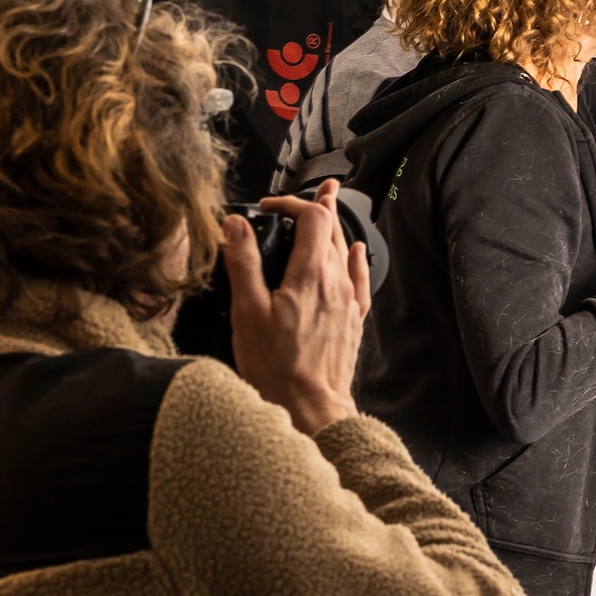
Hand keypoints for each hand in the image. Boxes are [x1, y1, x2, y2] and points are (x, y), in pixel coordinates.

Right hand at [223, 179, 371, 435]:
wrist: (311, 408)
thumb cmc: (277, 367)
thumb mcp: (248, 312)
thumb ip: (243, 263)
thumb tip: (235, 224)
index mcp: (310, 276)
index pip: (312, 218)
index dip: (292, 203)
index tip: (270, 207)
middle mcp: (335, 283)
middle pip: (334, 230)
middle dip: (321, 206)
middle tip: (318, 187)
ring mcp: (348, 302)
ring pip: (345, 252)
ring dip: (336, 227)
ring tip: (332, 205)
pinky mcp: (352, 321)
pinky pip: (359, 280)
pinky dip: (355, 259)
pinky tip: (355, 253)